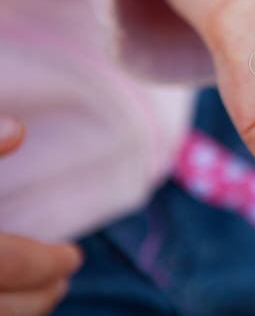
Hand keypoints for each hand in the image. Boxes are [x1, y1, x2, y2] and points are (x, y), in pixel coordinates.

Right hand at [0, 117, 82, 315]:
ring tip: (41, 298)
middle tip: (62, 284)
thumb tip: (19, 130)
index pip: (13, 263)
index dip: (48, 264)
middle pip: (4, 308)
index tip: (74, 259)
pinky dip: (3, 312)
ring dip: (18, 312)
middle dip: (37, 299)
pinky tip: (9, 303)